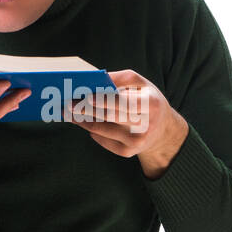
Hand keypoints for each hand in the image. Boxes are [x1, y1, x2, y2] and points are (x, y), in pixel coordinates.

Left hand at [68, 69, 188, 178]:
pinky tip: (86, 123)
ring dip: (83, 121)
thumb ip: (121, 78)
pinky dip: (92, 131)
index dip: (104, 100)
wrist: (163, 131)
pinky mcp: (128, 152)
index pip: (123, 102)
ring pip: (101, 130)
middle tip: (68, 105)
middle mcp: (145, 125)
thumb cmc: (148, 100)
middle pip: (109, 117)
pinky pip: (102, 140)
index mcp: (151, 104)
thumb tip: (97, 78)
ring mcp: (136, 142)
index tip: (86, 97)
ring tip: (70, 113)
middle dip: (86, 110)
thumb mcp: (142, 84)